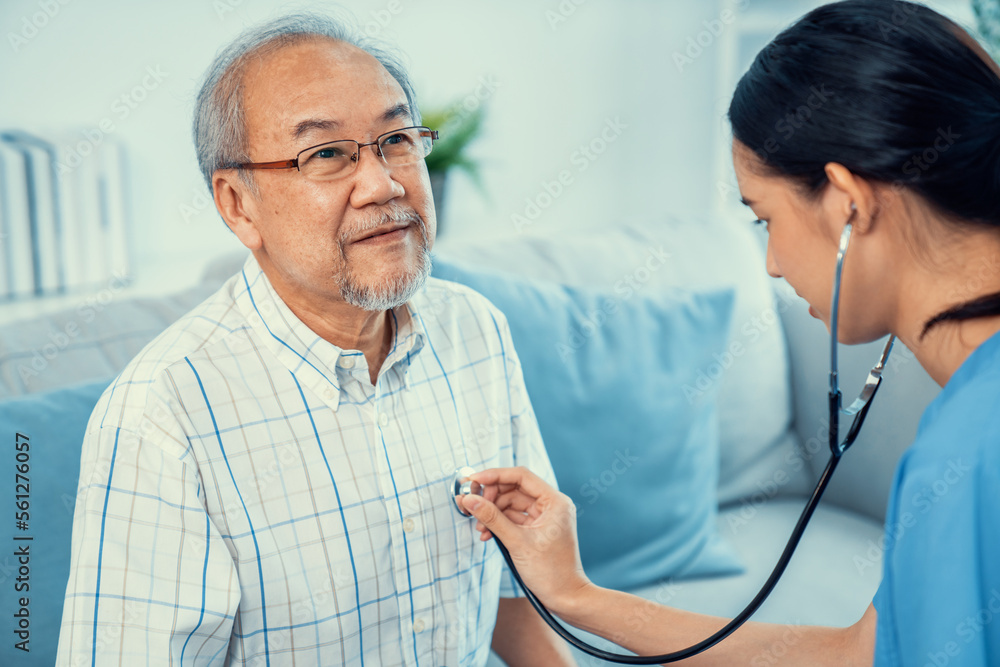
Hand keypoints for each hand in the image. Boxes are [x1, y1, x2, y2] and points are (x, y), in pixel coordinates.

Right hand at [460, 466, 592, 615]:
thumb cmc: (550, 572)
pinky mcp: (537, 529)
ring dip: (493, 513)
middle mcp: (551, 504)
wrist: (565, 598)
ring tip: (479, 528)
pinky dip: (499, 524)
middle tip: (471, 505)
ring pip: (511, 504)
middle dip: (491, 497)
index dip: (495, 475)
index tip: (473, 480)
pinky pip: (514, 518)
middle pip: (514, 488)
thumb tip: (469, 499)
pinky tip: (486, 535)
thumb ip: (492, 518)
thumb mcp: (517, 542)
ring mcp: (544, 517)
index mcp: (554, 501)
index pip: (521, 476)